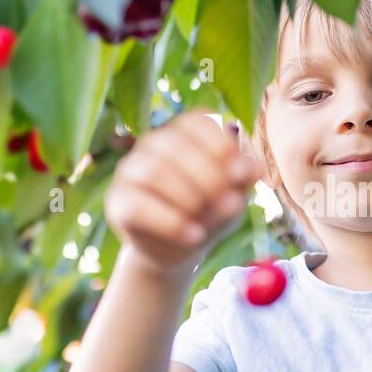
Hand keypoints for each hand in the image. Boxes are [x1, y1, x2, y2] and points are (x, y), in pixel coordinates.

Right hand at [104, 109, 262, 275]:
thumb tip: (253, 169)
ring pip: (153, 172)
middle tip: (229, 204)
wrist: (179, 249)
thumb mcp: (233, 196)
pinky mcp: (117, 201)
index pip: (195, 121)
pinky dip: (171, 222)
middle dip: (208, 177)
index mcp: (182, 132)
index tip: (240, 173)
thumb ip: (242, 181)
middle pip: (174, 145)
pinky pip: (138, 206)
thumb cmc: (209, 212)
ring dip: (188, 199)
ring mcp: (130, 170)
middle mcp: (151, 143)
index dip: (220, 145)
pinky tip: (194, 236)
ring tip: (209, 225)